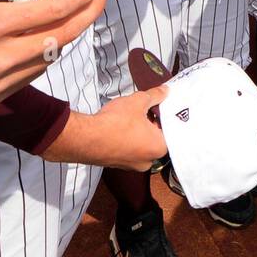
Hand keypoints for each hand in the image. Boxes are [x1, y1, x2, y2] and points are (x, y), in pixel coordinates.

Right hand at [0, 0, 107, 116]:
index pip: (53, 9)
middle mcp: (2, 56)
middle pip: (64, 35)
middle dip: (90, 13)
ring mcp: (2, 81)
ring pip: (52, 55)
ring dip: (70, 33)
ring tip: (77, 12)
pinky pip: (34, 72)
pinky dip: (47, 52)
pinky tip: (49, 36)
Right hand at [42, 88, 169, 171]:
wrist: (86, 139)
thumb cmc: (116, 122)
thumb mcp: (138, 101)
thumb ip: (155, 95)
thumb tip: (165, 90)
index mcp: (159, 148)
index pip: (170, 130)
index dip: (165, 116)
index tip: (160, 106)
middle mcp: (148, 161)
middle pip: (156, 138)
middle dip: (151, 124)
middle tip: (146, 109)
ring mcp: (131, 165)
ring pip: (141, 145)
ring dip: (138, 132)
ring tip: (132, 116)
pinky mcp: (117, 164)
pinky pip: (127, 150)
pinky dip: (126, 139)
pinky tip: (119, 127)